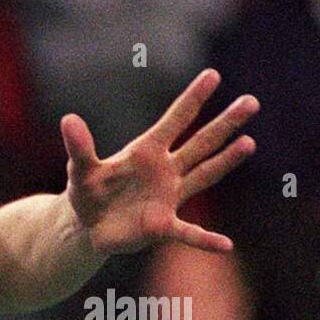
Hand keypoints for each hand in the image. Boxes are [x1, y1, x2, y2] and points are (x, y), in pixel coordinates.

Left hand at [62, 69, 258, 255]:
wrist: (88, 226)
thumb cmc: (88, 192)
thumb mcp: (80, 170)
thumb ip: (79, 147)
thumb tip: (67, 119)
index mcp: (146, 152)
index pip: (174, 120)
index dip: (192, 98)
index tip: (212, 75)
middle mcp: (166, 170)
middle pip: (200, 142)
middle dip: (224, 123)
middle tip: (251, 102)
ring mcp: (169, 196)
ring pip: (204, 175)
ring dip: (226, 160)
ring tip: (249, 143)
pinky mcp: (163, 226)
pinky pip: (189, 233)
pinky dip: (205, 239)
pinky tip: (226, 245)